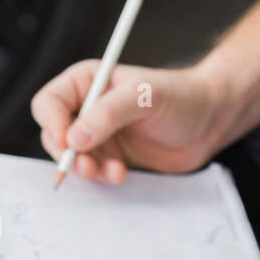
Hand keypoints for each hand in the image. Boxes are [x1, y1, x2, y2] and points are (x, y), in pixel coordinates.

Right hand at [31, 59, 224, 181]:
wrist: (210, 121)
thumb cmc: (180, 96)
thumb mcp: (144, 96)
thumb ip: (108, 113)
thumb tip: (75, 139)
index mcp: (87, 82)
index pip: (49, 102)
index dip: (52, 123)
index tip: (67, 142)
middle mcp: (87, 108)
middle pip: (54, 134)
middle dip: (67, 154)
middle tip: (87, 166)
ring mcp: (98, 134)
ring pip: (72, 158)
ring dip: (86, 170)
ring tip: (111, 171)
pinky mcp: (111, 156)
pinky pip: (92, 172)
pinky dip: (101, 177)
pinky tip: (121, 173)